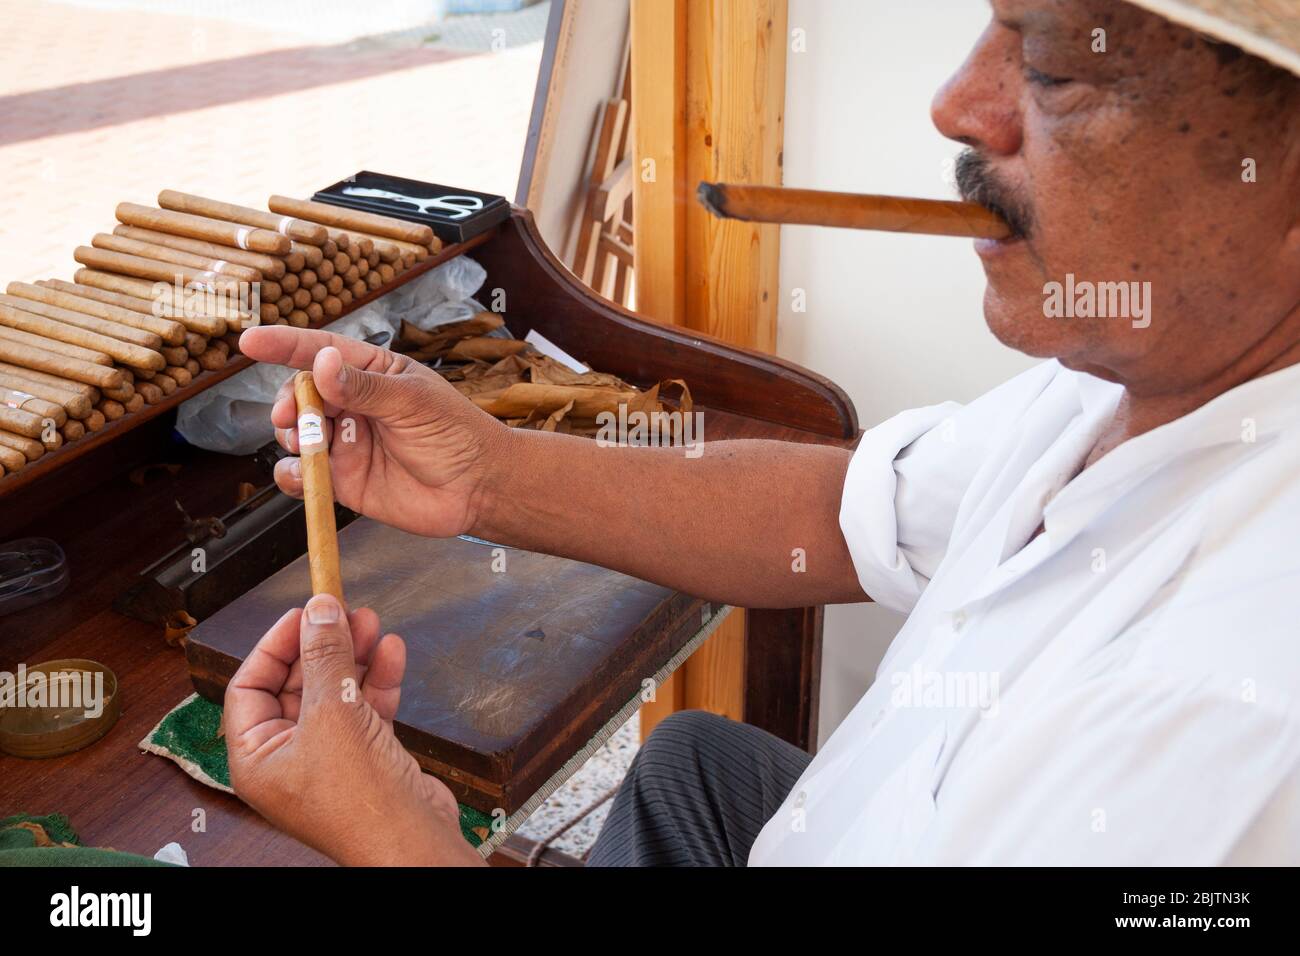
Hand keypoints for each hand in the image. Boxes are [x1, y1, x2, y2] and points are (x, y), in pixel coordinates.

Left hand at [224, 594, 483, 866]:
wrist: (412, 840)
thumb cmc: (360, 801)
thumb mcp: (333, 713)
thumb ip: (325, 657)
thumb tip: (319, 611)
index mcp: (256, 757)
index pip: (250, 685)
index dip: (276, 644)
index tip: (302, 612)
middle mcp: (287, 757)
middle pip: (296, 684)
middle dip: (322, 646)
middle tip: (342, 611)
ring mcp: (329, 757)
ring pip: (334, 692)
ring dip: (354, 656)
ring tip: (371, 622)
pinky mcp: (366, 758)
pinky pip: (365, 708)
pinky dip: (378, 680)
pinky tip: (392, 653)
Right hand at [240, 325, 510, 538]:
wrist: (478, 489)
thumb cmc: (456, 434)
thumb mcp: (412, 401)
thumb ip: (364, 387)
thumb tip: (321, 363)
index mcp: (373, 373)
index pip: (321, 351)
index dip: (284, 345)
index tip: (249, 341)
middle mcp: (354, 405)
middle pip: (301, 394)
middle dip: (289, 402)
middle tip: (291, 416)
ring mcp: (347, 443)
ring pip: (298, 433)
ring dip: (292, 436)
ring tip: (307, 443)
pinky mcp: (344, 480)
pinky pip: (303, 476)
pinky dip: (292, 475)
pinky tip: (300, 474)